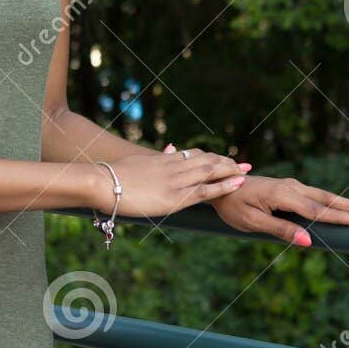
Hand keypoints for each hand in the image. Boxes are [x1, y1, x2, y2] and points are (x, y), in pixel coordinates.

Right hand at [92, 146, 249, 216]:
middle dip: (226, 161)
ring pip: (211, 171)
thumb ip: (154, 159)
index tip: (222, 158)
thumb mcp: (137, 163)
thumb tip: (167, 150)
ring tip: (245, 170)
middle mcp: (173, 167)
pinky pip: (206, 190)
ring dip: (230, 169)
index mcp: (162, 160)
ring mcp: (176, 181)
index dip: (209, 156)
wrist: (103, 182)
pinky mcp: (175, 197)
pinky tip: (238, 182)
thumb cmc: (112, 176)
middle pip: (206, 160)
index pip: (192, 155)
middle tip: (242, 162)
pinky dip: (225, 185)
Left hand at [209, 173, 348, 245]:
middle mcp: (291, 187)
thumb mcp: (252, 223)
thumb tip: (308, 241)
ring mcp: (291, 186)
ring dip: (347, 203)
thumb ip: (281, 230)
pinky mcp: (290, 188)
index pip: (317, 209)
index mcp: (283, 195)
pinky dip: (333, 201)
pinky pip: (316, 196)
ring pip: (324, 196)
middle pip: (327, 199)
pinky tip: (344, 206)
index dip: (339, 216)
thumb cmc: (232, 206)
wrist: (220, 184)